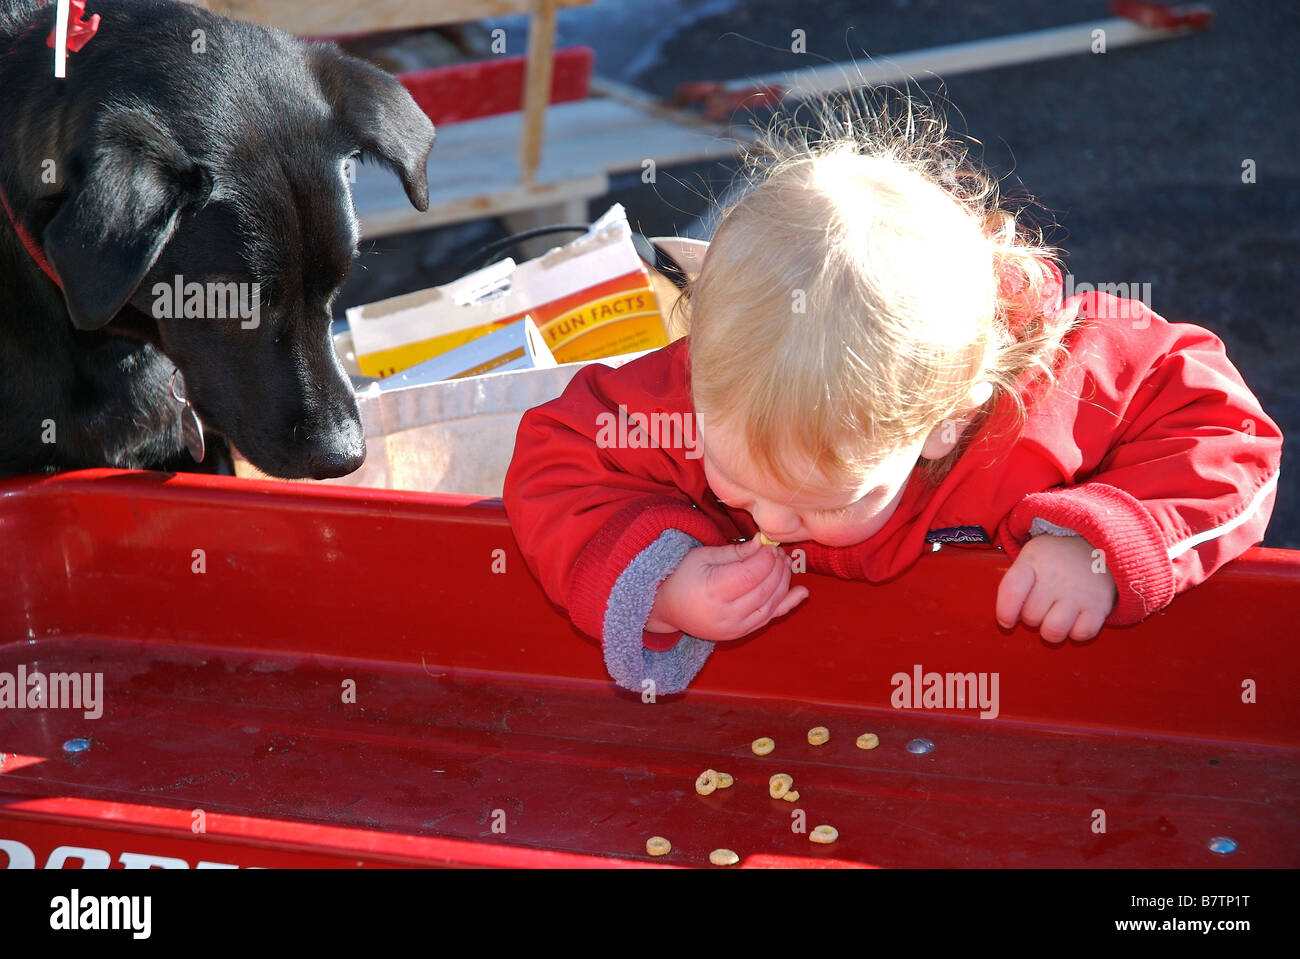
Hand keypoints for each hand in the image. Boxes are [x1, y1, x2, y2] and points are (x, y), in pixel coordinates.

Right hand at [645, 537, 808, 640]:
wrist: (669, 609)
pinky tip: (803, 592)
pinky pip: (770, 619)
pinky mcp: (741, 633)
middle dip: (777, 567)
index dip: (765, 558)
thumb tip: (763, 543)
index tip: (769, 544)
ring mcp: (734, 627)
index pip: (750, 574)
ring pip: (771, 604)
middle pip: (764, 589)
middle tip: (779, 551)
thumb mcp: (703, 557)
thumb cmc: (684, 577)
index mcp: (712, 591)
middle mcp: (725, 614)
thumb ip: (736, 552)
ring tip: (785, 563)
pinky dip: (788, 605)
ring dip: (784, 581)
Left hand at [996, 534, 1116, 642]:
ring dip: (1051, 631)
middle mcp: (1055, 577)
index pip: (1012, 589)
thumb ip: (1014, 584)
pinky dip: (1077, 633)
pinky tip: (1075, 620)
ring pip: (1054, 630)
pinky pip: (1081, 634)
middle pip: (1031, 616)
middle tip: (1042, 607)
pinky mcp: (1100, 605)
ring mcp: (1078, 592)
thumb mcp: (1030, 557)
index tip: (1006, 621)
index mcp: (1033, 562)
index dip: (1005, 611)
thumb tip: (1005, 620)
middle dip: (1032, 618)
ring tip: (1055, 618)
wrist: (1096, 545)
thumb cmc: (1055, 558)